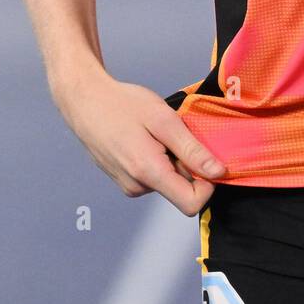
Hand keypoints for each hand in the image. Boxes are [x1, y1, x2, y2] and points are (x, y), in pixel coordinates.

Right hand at [53, 66, 226, 214]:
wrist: (85, 100)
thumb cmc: (123, 104)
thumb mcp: (164, 120)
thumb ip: (192, 150)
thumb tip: (219, 172)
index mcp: (149, 173)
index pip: (191, 204)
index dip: (207, 183)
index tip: (204, 156)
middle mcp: (137, 187)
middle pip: (180, 189)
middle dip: (186, 163)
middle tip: (173, 133)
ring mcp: (128, 185)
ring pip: (166, 180)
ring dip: (170, 158)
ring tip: (154, 132)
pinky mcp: (123, 179)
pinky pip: (152, 175)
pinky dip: (157, 158)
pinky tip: (144, 137)